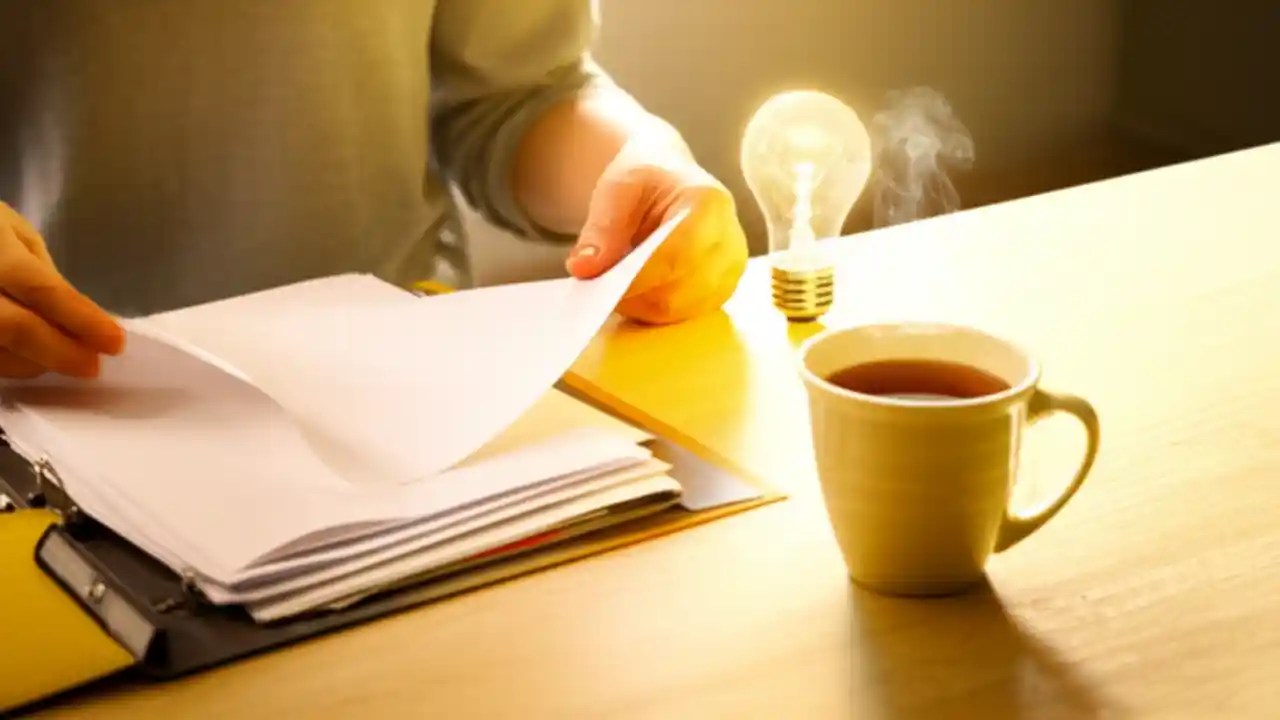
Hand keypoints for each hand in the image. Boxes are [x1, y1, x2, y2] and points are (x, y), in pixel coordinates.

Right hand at [0, 202, 123, 377]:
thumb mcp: (11, 230)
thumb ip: (41, 272)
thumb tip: (78, 318)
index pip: (40, 288)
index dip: (80, 319)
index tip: (115, 342)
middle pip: (12, 326)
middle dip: (58, 351)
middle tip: (92, 366)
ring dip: (32, 363)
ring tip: (62, 361)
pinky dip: (5, 364)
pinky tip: (26, 360)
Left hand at [565, 142, 747, 324]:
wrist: (671, 179)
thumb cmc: (647, 179)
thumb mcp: (616, 190)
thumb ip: (601, 229)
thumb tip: (583, 269)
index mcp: (709, 204)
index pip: (676, 256)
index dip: (637, 278)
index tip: (600, 286)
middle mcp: (730, 241)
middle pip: (679, 290)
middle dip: (634, 295)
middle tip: (599, 287)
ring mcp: (730, 271)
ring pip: (679, 309)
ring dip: (640, 305)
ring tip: (617, 283)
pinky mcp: (722, 291)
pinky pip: (682, 315)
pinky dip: (652, 309)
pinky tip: (637, 289)